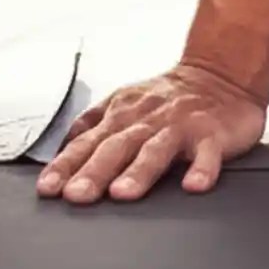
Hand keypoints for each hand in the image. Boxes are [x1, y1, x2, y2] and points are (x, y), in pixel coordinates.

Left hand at [36, 64, 266, 203]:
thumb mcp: (124, 101)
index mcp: (122, 113)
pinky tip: (194, 185)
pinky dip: (202, 169)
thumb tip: (62, 149)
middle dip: (94, 172)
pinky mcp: (212, 134)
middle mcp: (147, 119)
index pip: (87, 142)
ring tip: (122, 193)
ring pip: (156, 149)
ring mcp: (180, 126)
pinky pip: (208, 153)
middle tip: (76, 195)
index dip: (66, 165)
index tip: (48, 187)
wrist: (220, 73)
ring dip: (138, 171)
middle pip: (116, 146)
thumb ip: (93, 123)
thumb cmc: (171, 95)